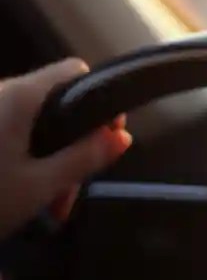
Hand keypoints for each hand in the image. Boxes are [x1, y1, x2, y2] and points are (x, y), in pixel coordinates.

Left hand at [0, 59, 130, 237]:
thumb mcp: (39, 186)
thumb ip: (85, 158)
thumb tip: (122, 136)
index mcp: (20, 96)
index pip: (74, 72)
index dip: (99, 103)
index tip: (106, 141)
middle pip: (52, 106)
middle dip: (70, 148)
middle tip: (66, 199)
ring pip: (27, 127)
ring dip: (44, 161)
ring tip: (42, 207)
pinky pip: (4, 136)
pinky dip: (18, 161)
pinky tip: (15, 197)